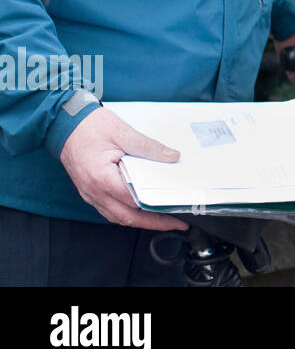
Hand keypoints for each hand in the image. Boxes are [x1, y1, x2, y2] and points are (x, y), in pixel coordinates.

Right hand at [59, 108, 188, 230]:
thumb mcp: (124, 133)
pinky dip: (125, 213)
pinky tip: (138, 210)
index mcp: (102, 178)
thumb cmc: (90, 127)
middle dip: (152, 224)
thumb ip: (149, 147)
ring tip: (160, 220)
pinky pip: (108, 209)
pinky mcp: (89, 190)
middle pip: (125, 217)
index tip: (174, 215)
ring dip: (138, 221)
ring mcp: (89, 193)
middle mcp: (94, 191)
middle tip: (173, 224)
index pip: (134, 202)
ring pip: (116, 216)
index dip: (157, 211)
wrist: (65, 124)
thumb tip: (171, 157)